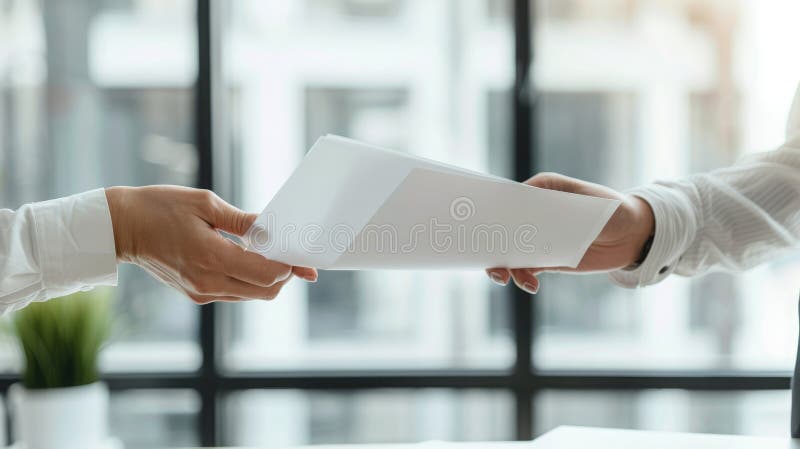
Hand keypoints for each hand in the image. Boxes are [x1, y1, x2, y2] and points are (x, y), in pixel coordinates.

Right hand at [105, 186, 316, 303]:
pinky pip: (235, 293)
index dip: (288, 265)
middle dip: (283, 275)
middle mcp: (208, 283)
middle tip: (287, 254)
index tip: (298, 253)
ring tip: (267, 253)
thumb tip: (273, 229)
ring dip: (266, 279)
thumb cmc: (160, 207)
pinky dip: (248, 280)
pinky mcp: (196, 295)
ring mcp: (201, 293)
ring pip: (252, 295)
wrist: (121, 227)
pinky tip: (246, 259)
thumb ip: (243, 221)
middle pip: (265, 292)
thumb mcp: (206, 204)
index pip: (267, 274)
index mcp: (212, 258)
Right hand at [485, 172, 653, 293]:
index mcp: (540, 191)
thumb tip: (530, 211)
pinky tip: (531, 285)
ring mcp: (540, 238)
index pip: (508, 201)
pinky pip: (527, 269)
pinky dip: (523, 279)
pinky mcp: (548, 259)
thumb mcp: (586, 202)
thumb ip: (559, 206)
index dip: (493, 215)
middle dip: (493, 247)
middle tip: (493, 263)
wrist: (634, 235)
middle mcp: (535, 214)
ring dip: (505, 267)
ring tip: (511, 280)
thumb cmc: (611, 208)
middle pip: (503, 230)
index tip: (485, 229)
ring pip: (510, 253)